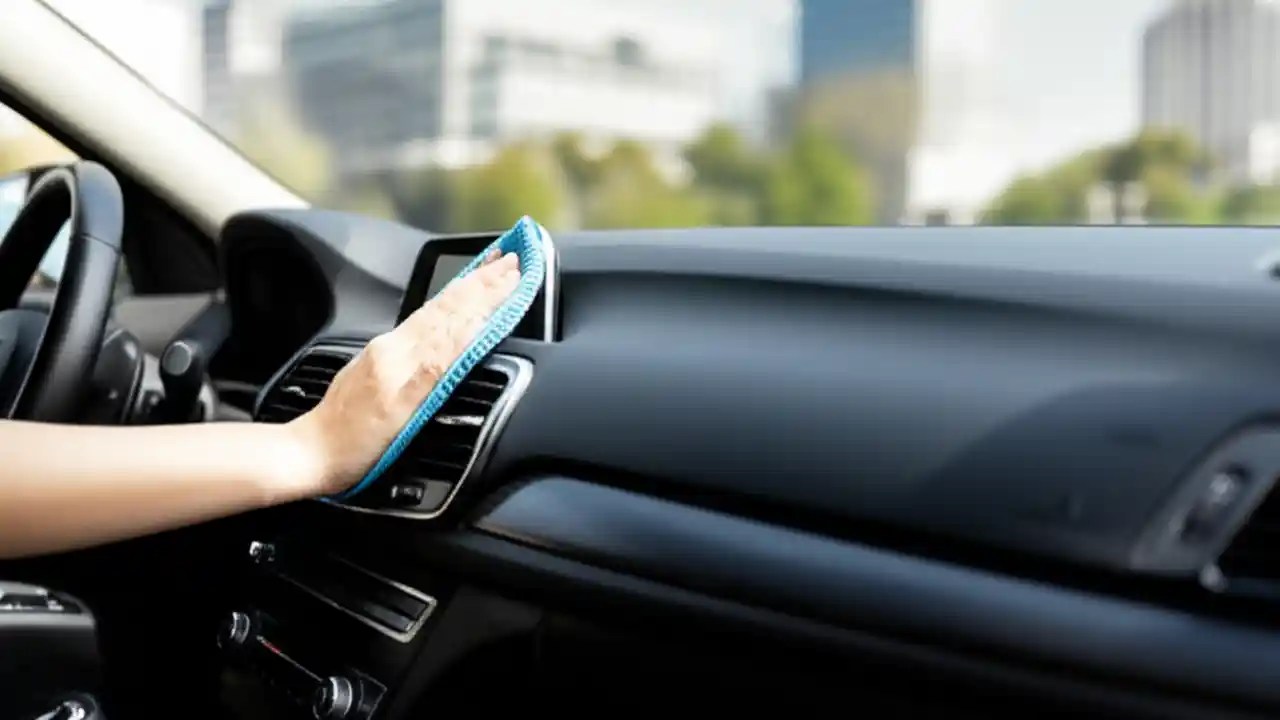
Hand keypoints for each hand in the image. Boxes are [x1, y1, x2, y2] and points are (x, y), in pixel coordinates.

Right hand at [288, 252, 519, 495]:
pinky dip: (464, 339)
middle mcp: (394, 351)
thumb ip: (403, 362)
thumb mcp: (368, 379)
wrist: (310, 452)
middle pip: (446, 310)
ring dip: (482, 301)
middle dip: (482, 283)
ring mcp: (400, 371)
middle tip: (512, 259)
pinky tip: (483, 327)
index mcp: (388, 347)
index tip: (492, 265)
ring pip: (449, 326)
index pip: (435, 308)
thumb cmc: (339, 424)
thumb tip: (434, 350)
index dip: (466, 285)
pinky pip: (442, 362)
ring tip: (508, 280)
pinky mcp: (404, 398)